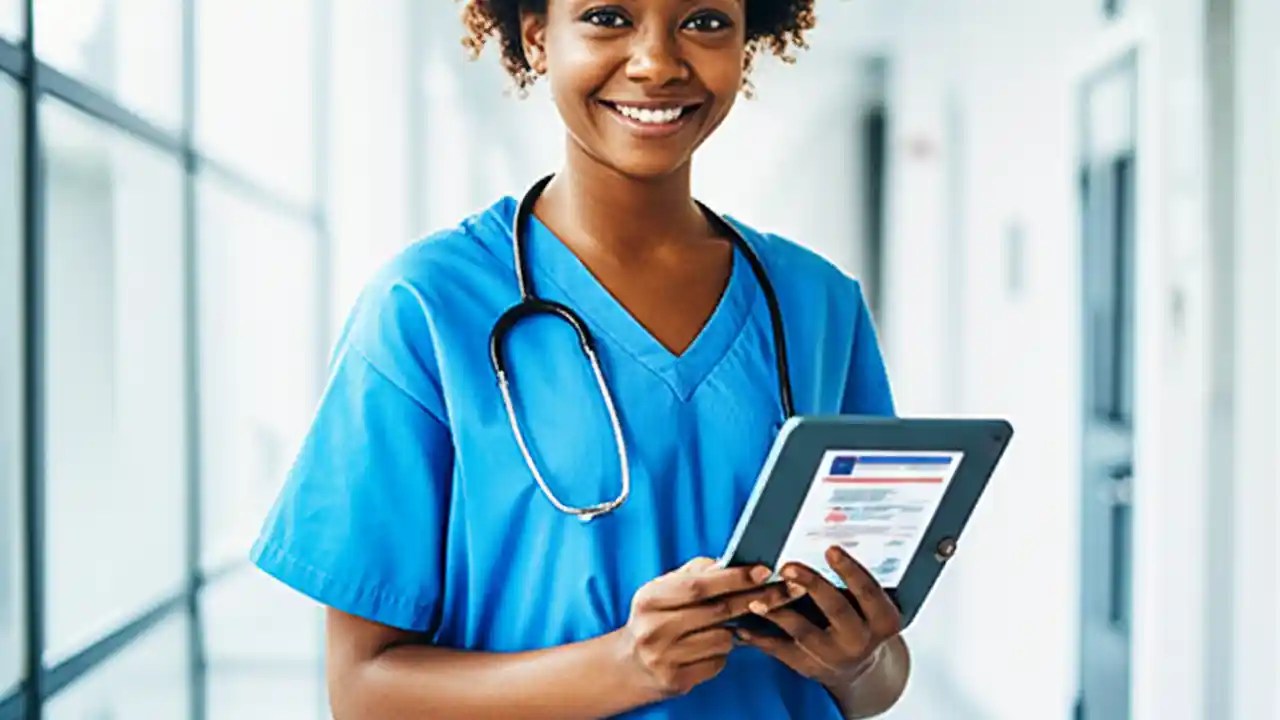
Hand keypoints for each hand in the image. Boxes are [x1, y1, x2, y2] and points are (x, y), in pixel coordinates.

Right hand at [615, 557, 795, 699]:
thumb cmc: (654, 619)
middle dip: (756, 599)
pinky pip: (719, 661)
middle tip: (785, 590)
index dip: (735, 578)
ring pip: (724, 638)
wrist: (629, 665)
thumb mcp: (664, 589)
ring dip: (732, 630)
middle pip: (718, 611)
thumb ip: (696, 572)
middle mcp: (655, 628)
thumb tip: (731, 563)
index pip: (699, 586)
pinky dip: (721, 653)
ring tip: (718, 626)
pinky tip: (707, 647)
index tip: (763, 571)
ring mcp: (665, 657)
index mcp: (650, 598)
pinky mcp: (677, 680)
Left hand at [734, 545, 901, 690]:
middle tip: (788, 567)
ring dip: (777, 611)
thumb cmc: (860, 619)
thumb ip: (854, 580)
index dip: (850, 571)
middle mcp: (861, 640)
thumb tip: (826, 534)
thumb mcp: (870, 604)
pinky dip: (759, 637)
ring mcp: (834, 655)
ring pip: (802, 631)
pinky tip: (741, 625)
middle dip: (811, 585)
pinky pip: (780, 650)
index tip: (831, 549)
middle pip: (836, 609)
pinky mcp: (809, 666)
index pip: (869, 592)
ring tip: (755, 597)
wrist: (857, 666)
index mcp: (883, 620)